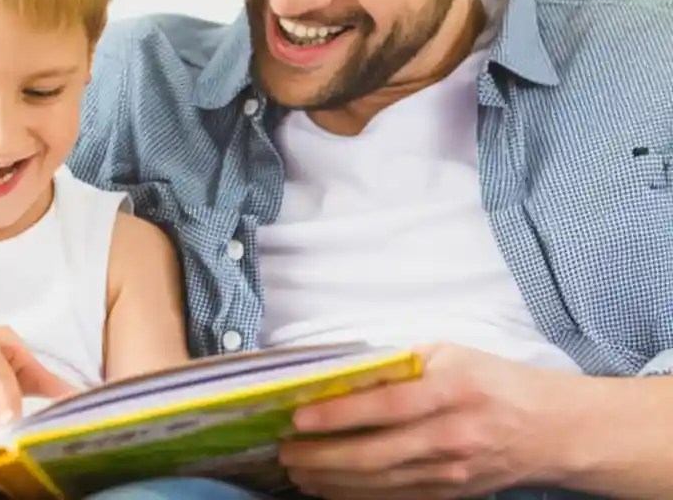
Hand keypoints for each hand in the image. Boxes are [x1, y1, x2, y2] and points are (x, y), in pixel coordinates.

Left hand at [278, 343, 584, 499]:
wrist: (554, 430)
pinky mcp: (451, 493)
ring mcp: (452, 471)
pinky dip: (358, 496)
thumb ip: (400, 363)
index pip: (385, 405)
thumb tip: (342, 373)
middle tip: (285, 451)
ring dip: (331, 480)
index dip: (338, 414)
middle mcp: (452, 435)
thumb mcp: (451, 354)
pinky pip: (396, 498)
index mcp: (452, 391)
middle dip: (321, 456)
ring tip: (297, 471)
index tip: (298, 418)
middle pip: (375, 453)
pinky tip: (330, 489)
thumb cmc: (495, 383)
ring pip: (380, 482)